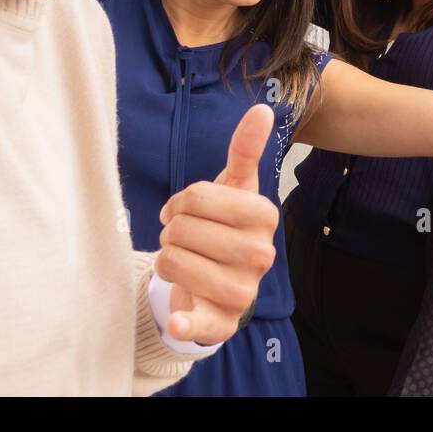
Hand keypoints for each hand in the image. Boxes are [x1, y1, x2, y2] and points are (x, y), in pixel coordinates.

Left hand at [155, 104, 279, 344]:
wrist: (222, 282)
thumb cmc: (225, 227)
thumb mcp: (235, 186)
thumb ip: (246, 148)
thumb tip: (262, 109)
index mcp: (265, 216)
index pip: (197, 197)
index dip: (180, 202)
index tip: (186, 211)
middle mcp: (260, 254)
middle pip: (182, 229)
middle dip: (172, 230)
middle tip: (183, 238)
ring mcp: (242, 290)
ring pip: (173, 261)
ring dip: (166, 259)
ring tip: (183, 261)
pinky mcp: (221, 322)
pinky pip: (198, 322)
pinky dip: (185, 322)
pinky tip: (178, 319)